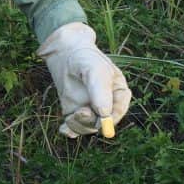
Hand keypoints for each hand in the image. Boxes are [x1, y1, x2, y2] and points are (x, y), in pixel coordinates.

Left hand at [38, 22, 130, 137]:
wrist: (64, 53)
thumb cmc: (84, 58)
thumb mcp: (95, 70)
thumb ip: (100, 90)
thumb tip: (104, 114)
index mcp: (118, 92)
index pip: (120, 110)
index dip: (112, 118)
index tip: (101, 119)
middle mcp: (106, 104)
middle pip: (103, 122)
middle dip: (93, 122)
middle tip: (80, 113)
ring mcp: (90, 109)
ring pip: (88, 127)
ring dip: (80, 125)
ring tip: (72, 115)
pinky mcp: (75, 112)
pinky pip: (74, 128)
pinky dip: (69, 131)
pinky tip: (64, 129)